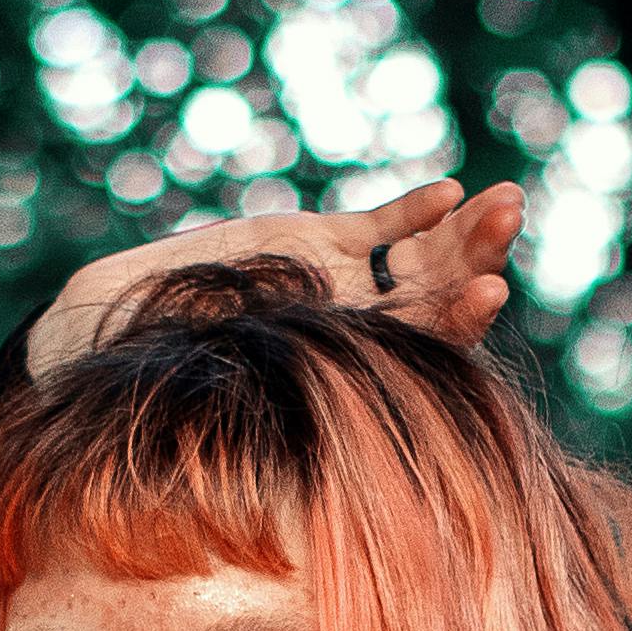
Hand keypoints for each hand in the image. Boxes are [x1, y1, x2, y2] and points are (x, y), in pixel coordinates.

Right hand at [28, 174, 523, 379]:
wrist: (120, 332)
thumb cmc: (174, 381)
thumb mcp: (243, 394)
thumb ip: (303, 395)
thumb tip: (379, 438)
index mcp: (355, 380)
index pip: (426, 352)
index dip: (460, 321)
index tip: (491, 293)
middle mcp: (361, 334)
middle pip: (439, 296)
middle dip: (477, 257)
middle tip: (511, 219)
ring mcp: (347, 286)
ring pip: (424, 257)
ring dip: (464, 229)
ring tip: (508, 200)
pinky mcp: (321, 241)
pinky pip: (382, 227)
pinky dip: (415, 211)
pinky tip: (449, 192)